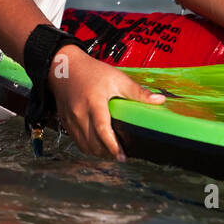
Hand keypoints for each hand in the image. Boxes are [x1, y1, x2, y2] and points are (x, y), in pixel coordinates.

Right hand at [49, 45, 165, 159]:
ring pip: (84, 145)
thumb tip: (159, 100)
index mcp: (94, 102)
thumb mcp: (117, 78)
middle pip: (93, 143)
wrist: (63, 66)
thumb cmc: (90, 71)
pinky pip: (77, 141)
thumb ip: (137, 91)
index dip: (113, 146)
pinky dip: (88, 146)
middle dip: (108, 153)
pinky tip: (98, 144)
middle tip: (121, 155)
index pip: (102, 130)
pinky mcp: (65, 122)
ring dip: (98, 152)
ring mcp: (70, 119)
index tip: (122, 157)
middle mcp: (79, 113)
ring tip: (111, 151)